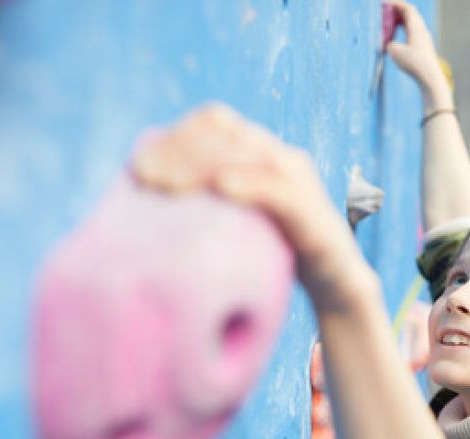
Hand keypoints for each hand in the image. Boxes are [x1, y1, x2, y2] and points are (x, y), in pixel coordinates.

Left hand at [132, 104, 369, 308]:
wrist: (333, 285)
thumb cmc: (272, 259)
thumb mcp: (229, 225)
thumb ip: (199, 207)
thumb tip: (136, 208)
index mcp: (259, 154)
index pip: (214, 122)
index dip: (175, 135)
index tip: (137, 166)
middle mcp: (280, 158)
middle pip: (226, 131)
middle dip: (179, 150)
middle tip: (145, 177)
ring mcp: (299, 181)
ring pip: (248, 154)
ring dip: (203, 165)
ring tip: (168, 185)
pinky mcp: (314, 213)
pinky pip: (280, 190)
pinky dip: (250, 184)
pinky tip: (222, 187)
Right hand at [384, 1, 451, 109]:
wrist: (429, 76)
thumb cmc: (414, 63)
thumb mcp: (395, 52)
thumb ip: (389, 44)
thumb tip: (389, 44)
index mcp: (416, 27)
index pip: (408, 9)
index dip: (397, 4)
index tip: (386, 3)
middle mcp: (422, 30)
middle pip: (411, 15)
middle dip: (398, 11)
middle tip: (387, 11)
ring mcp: (424, 39)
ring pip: (412, 24)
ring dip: (401, 20)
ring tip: (390, 22)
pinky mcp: (423, 48)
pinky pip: (412, 33)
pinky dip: (404, 30)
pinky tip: (398, 36)